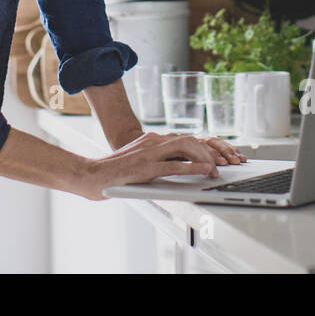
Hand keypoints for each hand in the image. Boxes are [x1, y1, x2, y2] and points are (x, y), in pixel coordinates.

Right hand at [77, 131, 247, 201]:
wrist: (91, 175)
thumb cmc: (114, 173)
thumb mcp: (139, 162)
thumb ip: (156, 161)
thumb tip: (177, 167)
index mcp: (152, 140)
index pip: (185, 139)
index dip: (205, 147)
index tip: (218, 157)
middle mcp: (153, 142)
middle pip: (189, 140)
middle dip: (210, 151)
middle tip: (223, 164)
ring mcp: (149, 153)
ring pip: (185, 147)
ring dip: (206, 157)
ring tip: (217, 168)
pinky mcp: (146, 167)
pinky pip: (175, 165)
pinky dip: (194, 167)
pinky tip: (206, 171)